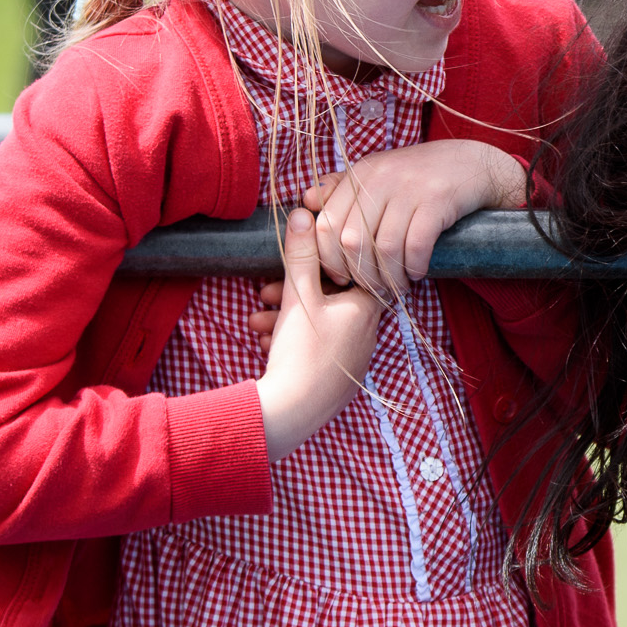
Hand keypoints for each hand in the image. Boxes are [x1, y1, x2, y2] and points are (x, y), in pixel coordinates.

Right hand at [257, 208, 384, 460]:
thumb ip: (301, 254)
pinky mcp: (335, 379)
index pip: (359, 273)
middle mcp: (366, 335)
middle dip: (295, 292)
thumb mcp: (298, 296)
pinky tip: (266, 340)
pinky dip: (289, 340)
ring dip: (286, 316)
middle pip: (332, 299)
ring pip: (317, 324)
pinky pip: (314, 348)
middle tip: (268, 291)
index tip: (308, 258)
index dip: (331, 261)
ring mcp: (352, 359)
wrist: (291, 412)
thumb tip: (304, 214)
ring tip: (260, 317)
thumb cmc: (302, 352)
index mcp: (367, 311)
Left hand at [304, 139, 529, 295]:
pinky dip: (414, 266)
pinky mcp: (437, 200)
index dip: (329, 259)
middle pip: (352, 241)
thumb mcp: (377, 174)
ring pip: (384, 248)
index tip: (341, 277)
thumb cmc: (419, 176)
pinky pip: (416, 245)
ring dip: (390, 277)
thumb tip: (307, 202)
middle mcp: (380, 179)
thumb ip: (342, 188)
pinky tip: (417, 273)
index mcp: (359, 174)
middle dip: (360, 274)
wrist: (471, 163)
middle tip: (371, 289)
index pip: (326, 225)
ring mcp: (409, 188)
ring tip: (397, 287)